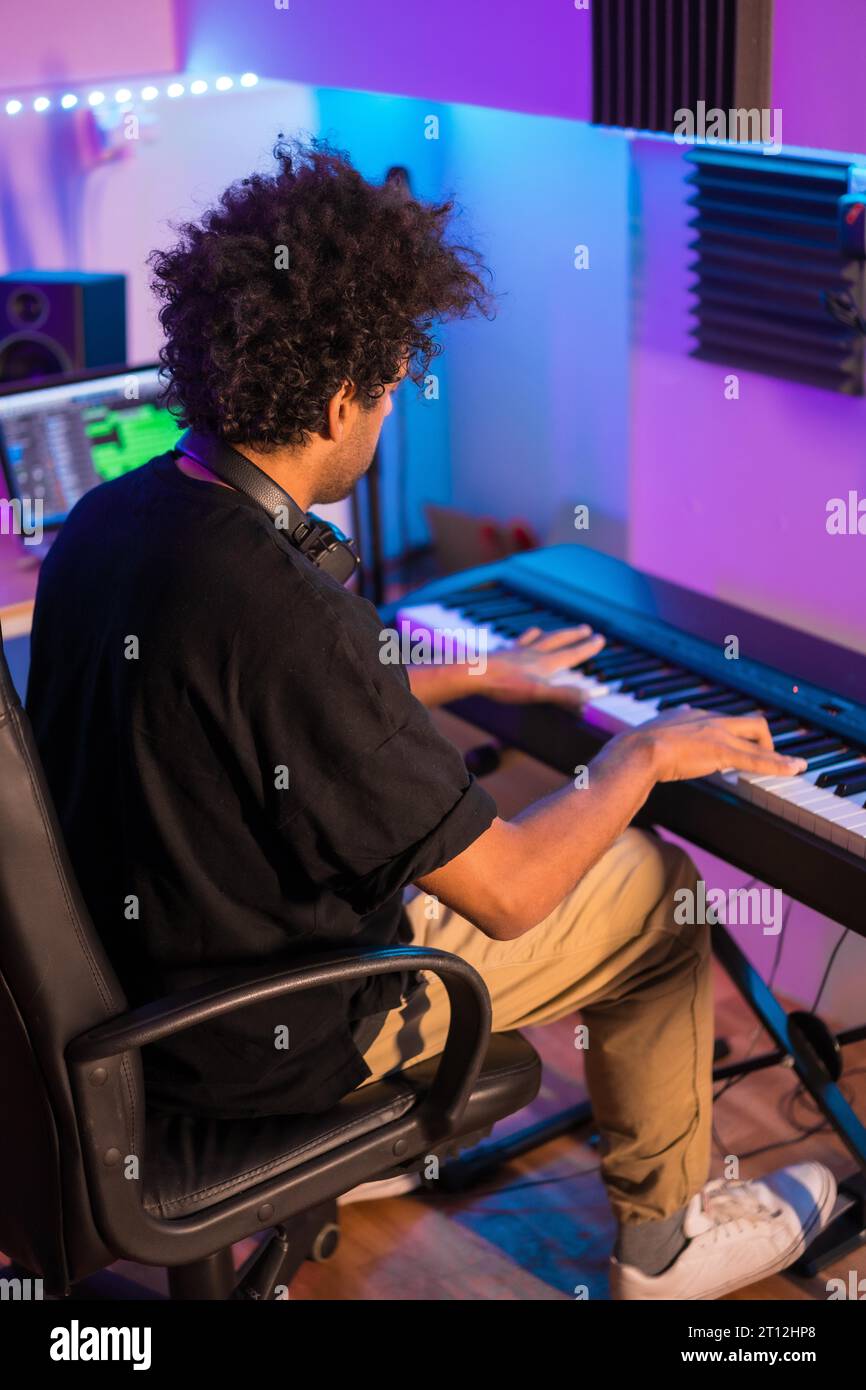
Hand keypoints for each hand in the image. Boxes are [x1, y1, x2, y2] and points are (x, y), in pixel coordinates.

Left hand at [480, 625, 605, 706]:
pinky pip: (517, 642)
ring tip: (554, 631)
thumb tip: (587, 697)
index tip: (600, 639)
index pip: (572, 654)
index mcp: (545, 663)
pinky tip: (522, 639)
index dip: (587, 648)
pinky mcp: (502, 654)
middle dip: (574, 635)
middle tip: (586, 628)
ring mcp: (517, 652)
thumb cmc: (505, 685)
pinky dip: (524, 638)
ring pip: (539, 638)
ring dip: (550, 634)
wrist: (475, 674)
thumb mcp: (537, 694)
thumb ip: (563, 695)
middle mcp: (533, 653)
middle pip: (558, 640)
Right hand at [625, 707, 809, 782]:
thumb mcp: (652, 732)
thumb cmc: (636, 748)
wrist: (636, 751)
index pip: (725, 722)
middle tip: (767, 758)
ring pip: (760, 740)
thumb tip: (666, 722)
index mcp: (693, 715)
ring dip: (777, 756)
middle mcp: (710, 719)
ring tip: (794, 766)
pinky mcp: (723, 752)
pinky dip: (779, 766)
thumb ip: (665, 726)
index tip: (742, 746)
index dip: (737, 736)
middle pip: (751, 723)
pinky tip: (794, 770)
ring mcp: (718, 734)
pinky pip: (758, 760)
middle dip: (764, 740)